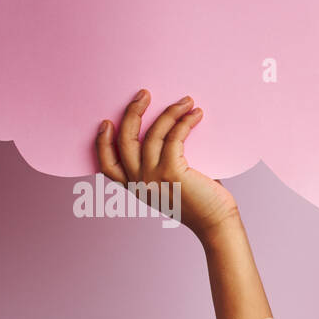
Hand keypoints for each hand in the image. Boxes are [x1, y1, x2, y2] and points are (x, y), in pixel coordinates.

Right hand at [95, 89, 239, 243]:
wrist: (216, 223)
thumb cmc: (202, 203)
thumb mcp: (174, 184)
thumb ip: (164, 164)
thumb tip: (173, 131)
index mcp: (136, 188)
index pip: (107, 166)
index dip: (102, 143)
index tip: (106, 122)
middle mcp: (140, 183)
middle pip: (124, 141)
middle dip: (132, 113)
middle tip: (144, 94)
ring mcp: (153, 177)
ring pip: (151, 134)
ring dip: (168, 112)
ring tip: (185, 100)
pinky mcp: (172, 172)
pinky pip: (173, 137)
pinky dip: (184, 121)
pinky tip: (195, 113)